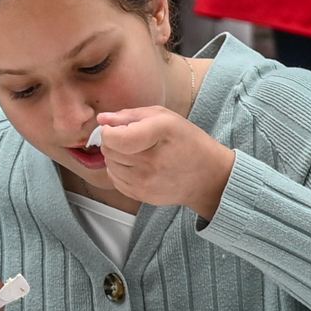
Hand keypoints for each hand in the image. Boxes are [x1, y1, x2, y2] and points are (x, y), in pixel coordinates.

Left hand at [89, 106, 237, 219]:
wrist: (208, 177)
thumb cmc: (188, 142)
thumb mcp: (166, 117)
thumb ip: (131, 115)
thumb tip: (102, 119)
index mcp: (161, 133)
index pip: (113, 137)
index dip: (109, 131)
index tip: (118, 129)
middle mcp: (152, 160)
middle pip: (108, 150)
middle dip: (113, 142)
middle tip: (131, 140)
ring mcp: (146, 181)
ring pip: (109, 165)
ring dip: (116, 157)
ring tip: (137, 154)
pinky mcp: (142, 195)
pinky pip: (115, 179)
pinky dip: (121, 171)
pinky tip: (138, 167)